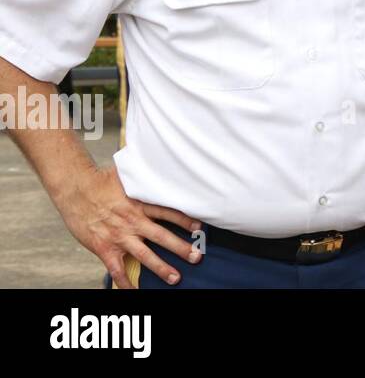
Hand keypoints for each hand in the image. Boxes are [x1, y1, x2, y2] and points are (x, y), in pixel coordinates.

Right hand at [54, 163, 202, 288]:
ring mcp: (119, 236)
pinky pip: (117, 269)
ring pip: (144, 255)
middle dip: (181, 248)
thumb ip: (146, 176)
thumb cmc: (101, 180)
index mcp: (141, 203)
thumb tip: (162, 162)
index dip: (186, 220)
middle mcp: (133, 221)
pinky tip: (134, 291)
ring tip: (176, 278)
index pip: (169, 213)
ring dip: (161, 267)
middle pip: (162, 237)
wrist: (75, 189)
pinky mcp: (104, 248)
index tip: (201, 228)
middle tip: (197, 257)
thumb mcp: (128, 175)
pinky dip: (125, 282)